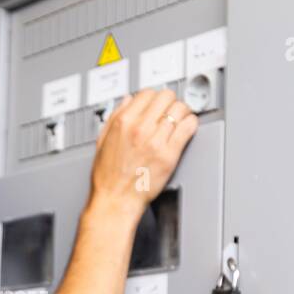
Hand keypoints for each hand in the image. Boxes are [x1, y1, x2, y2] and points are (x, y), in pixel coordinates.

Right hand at [89, 88, 197, 216]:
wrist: (115, 200)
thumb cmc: (108, 177)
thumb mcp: (103, 140)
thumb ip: (115, 116)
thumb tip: (128, 100)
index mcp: (123, 122)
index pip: (147, 93)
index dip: (154, 98)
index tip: (157, 104)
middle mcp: (140, 128)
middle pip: (166, 96)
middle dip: (169, 102)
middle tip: (170, 110)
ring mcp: (156, 140)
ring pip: (180, 109)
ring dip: (182, 112)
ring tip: (180, 119)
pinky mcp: (169, 154)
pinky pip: (188, 127)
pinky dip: (191, 124)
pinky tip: (187, 128)